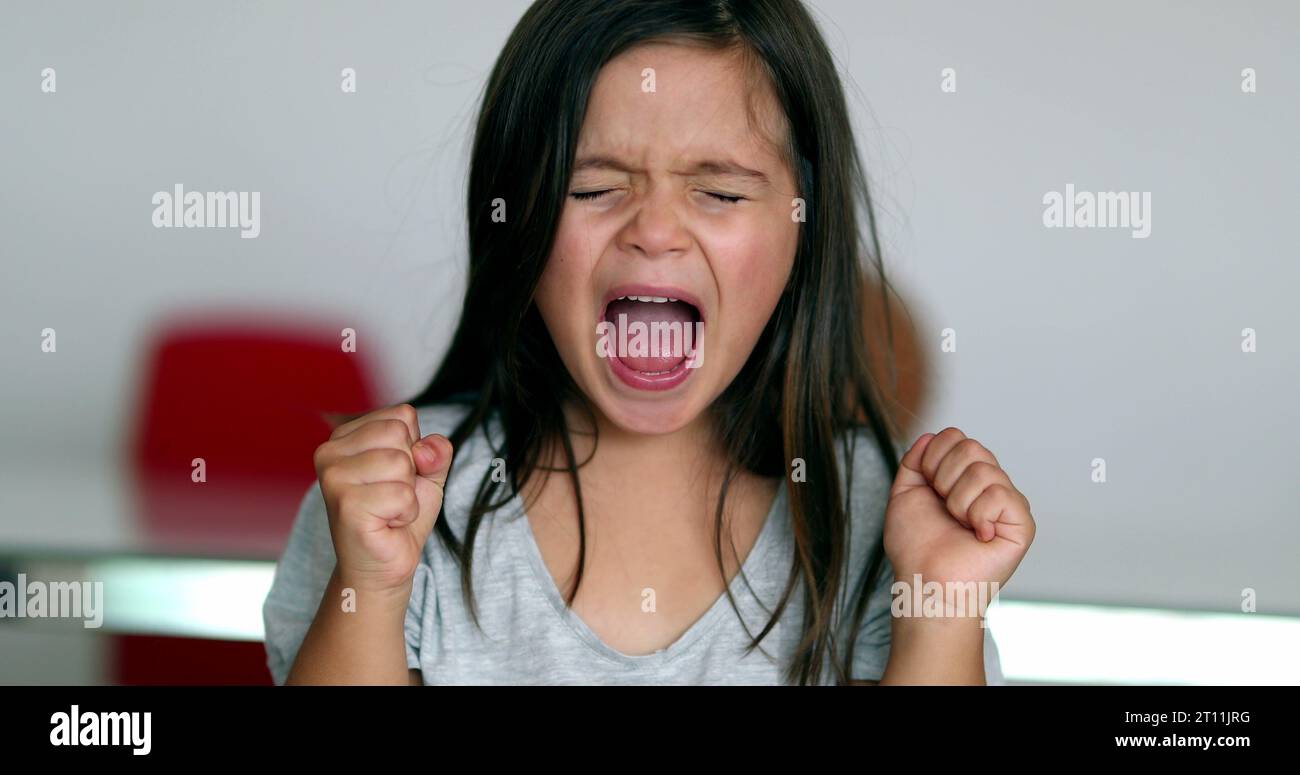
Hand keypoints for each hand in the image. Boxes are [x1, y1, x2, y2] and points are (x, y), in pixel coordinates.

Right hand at [313, 403, 452, 593]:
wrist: (384, 564)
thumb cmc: (398, 515)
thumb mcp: (426, 473)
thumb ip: (436, 450)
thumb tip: (429, 448)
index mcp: (345, 436)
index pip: (402, 415)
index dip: (413, 448)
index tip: (394, 476)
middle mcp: (330, 452)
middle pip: (400, 434)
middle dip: (410, 470)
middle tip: (390, 496)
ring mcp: (333, 478)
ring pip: (401, 463)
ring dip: (407, 493)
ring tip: (388, 510)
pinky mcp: (345, 505)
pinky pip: (402, 495)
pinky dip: (405, 513)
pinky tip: (386, 524)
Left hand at [884, 428, 1034, 593]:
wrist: (924, 581)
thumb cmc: (915, 546)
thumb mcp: (905, 493)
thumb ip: (915, 461)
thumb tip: (931, 436)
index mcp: (962, 477)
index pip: (956, 437)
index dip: (934, 459)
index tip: (929, 489)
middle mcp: (988, 486)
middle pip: (971, 446)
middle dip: (944, 478)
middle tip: (944, 509)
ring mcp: (1006, 503)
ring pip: (984, 469)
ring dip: (958, 501)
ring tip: (960, 525)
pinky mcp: (1021, 523)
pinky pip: (1001, 494)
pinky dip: (979, 514)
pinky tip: (978, 535)